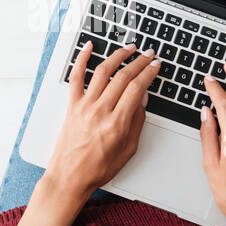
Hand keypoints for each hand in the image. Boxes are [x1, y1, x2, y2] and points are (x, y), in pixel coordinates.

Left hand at [45, 42, 160, 202]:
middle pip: (123, 77)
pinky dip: (81, 59)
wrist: (69, 177)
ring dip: (117, 56)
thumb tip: (142, 99)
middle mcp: (100, 111)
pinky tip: (89, 47)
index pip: (136, 88)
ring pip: (102, 72)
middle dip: (139, 62)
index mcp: (117, 123)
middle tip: (148, 55)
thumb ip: (137, 122)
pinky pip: (76, 77)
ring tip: (128, 48)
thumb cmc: (98, 169)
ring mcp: (84, 106)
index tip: (155, 66)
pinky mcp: (72, 106)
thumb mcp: (128, 150)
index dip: (148, 73)